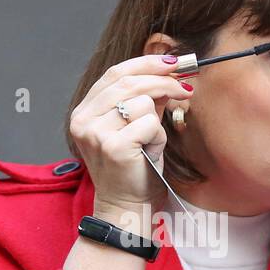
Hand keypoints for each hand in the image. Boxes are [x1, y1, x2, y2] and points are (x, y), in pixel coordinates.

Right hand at [68, 53, 193, 212]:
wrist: (126, 207)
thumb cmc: (132, 169)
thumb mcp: (135, 127)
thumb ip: (144, 100)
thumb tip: (168, 73)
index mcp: (84, 111)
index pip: (115, 73)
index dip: (146, 63)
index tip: (172, 62)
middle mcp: (83, 120)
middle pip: (129, 82)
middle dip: (163, 81)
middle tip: (186, 88)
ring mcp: (96, 133)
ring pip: (142, 102)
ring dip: (157, 121)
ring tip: (151, 143)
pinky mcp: (114, 146)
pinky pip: (149, 124)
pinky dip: (158, 137)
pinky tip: (150, 152)